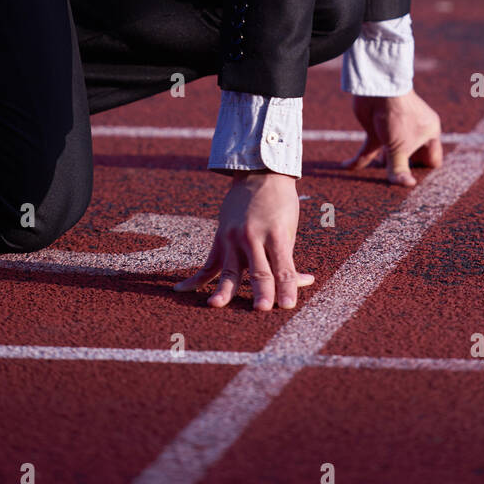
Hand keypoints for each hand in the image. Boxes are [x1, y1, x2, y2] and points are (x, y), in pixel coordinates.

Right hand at [173, 171, 313, 310]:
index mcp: (276, 234)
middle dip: (260, 291)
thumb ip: (289, 259)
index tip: (287, 306)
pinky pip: (208, 263)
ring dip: (224, 289)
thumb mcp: (289, 229)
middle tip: (261, 309)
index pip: (283, 267)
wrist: (260, 174)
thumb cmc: (281, 204)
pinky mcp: (220, 239)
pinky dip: (195, 279)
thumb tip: (303, 283)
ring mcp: (233, 237)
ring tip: (216, 305)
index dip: (286, 288)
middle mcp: (253, 236)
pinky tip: (180, 290)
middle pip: (258, 269)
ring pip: (229, 269)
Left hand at [342, 90, 442, 187]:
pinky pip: (367, 151)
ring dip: (380, 168)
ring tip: (373, 184)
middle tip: (394, 186)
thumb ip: (400, 169)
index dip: (425, 171)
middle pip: (411, 160)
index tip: (415, 180)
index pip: (433, 160)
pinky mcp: (374, 131)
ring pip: (388, 157)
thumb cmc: (397, 114)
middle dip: (402, 171)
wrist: (377, 88)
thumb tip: (409, 186)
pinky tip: (345, 166)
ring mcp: (393, 133)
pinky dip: (357, 160)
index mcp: (429, 134)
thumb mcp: (400, 147)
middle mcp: (413, 133)